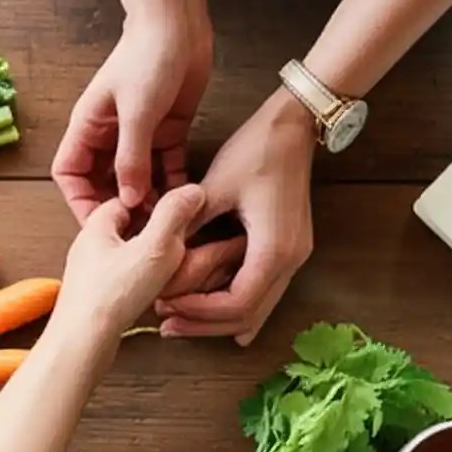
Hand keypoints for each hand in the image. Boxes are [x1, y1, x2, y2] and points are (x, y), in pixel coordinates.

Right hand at [51, 18, 210, 220]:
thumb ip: (130, 159)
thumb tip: (128, 201)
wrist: (179, 24)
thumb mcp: (136, 112)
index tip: (102, 224)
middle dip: (119, 207)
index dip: (80, 201)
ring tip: (165, 223)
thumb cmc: (147, 57)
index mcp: (89, 127)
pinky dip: (173, 183)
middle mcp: (110, 135)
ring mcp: (140, 135)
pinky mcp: (168, 131)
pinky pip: (166, 166)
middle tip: (139, 231)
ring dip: (150, 199)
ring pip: (138, 179)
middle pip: (104, 183)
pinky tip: (186, 200)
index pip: (70, 173)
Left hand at [53, 184, 206, 340]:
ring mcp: (90, 274)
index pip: (127, 199)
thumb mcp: (154, 248)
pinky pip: (122, 279)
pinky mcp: (95, 298)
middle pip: (127, 227)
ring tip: (172, 265)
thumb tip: (192, 189)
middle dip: (154, 230)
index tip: (178, 207)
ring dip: (148, 257)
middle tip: (180, 237)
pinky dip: (140, 280)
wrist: (81, 344)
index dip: (154, 200)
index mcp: (96, 226)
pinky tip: (154, 290)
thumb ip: (174, 216)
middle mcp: (89, 247)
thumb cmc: (110, 298)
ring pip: (126, 255)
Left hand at [156, 90, 316, 344]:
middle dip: (206, 324)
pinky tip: (213, 312)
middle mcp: (290, 261)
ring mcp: (294, 256)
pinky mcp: (289, 248)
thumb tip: (157, 252)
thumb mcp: (213, 187)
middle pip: (248, 315)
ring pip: (258, 308)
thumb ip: (187, 224)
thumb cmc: (256, 151)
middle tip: (168, 325)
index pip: (236, 303)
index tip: (167, 306)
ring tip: (182, 319)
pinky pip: (264, 290)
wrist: (294, 126)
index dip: (200, 312)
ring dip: (219, 318)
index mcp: (273, 249)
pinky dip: (237, 304)